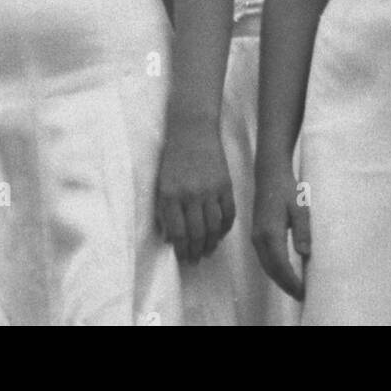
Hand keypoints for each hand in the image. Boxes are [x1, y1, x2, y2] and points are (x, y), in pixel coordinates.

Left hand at [155, 119, 234, 264]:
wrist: (193, 130)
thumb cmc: (173, 158)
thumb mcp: (161, 184)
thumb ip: (163, 211)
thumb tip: (170, 238)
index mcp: (170, 196)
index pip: (178, 233)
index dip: (181, 250)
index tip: (183, 257)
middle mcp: (190, 195)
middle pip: (197, 233)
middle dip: (196, 251)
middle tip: (196, 259)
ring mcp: (210, 190)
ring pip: (214, 226)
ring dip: (212, 242)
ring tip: (209, 250)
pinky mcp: (225, 184)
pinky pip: (229, 212)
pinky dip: (226, 226)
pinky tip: (221, 233)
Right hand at [251, 158, 310, 299]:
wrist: (270, 173)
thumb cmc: (287, 188)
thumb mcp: (299, 207)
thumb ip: (302, 230)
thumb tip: (305, 254)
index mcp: (270, 233)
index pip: (280, 266)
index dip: (291, 281)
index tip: (303, 292)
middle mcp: (259, 238)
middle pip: (271, 270)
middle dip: (285, 285)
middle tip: (301, 295)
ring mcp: (255, 237)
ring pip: (266, 266)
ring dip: (279, 279)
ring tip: (295, 288)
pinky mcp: (256, 233)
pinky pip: (264, 259)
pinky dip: (274, 269)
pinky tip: (284, 272)